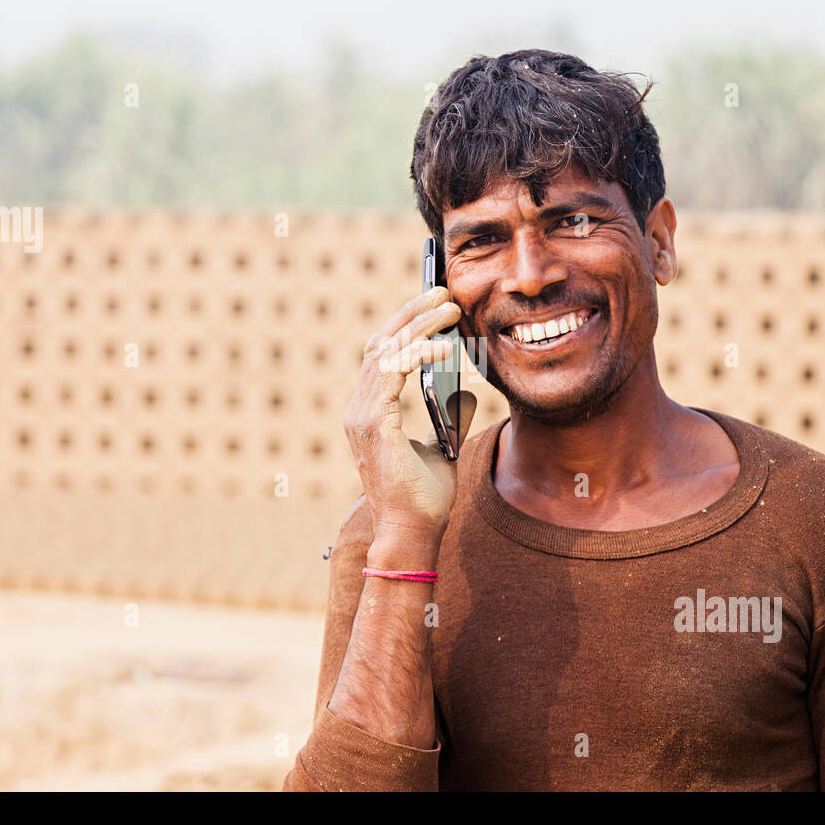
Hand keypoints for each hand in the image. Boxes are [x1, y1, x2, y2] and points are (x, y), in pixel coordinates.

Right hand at [342, 286, 477, 543]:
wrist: (412, 533)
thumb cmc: (424, 498)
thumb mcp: (443, 447)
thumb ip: (449, 417)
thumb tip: (465, 392)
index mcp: (371, 413)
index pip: (382, 354)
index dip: (405, 324)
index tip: (433, 304)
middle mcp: (359, 410)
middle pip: (381, 343)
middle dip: (412, 313)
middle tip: (442, 292)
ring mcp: (362, 416)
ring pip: (386, 352)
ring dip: (419, 325)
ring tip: (449, 308)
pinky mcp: (373, 425)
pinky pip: (393, 374)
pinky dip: (418, 353)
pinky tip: (444, 344)